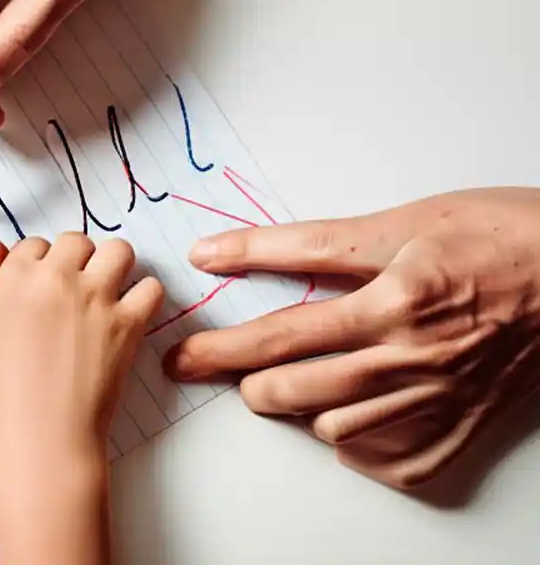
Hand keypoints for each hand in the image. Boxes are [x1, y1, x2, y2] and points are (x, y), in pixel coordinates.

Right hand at [0, 234, 162, 564]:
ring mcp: (95, 298)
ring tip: (108, 295)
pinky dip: (145, 298)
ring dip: (115, 267)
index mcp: (15, 279)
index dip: (41, 265)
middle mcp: (55, 279)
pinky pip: (151, 287)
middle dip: (78, 261)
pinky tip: (130, 316)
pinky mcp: (128, 322)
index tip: (45, 291)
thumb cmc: (7, 393)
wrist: (44, 436)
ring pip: (119, 250)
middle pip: (77, 241)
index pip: (34, 244)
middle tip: (77, 295)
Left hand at [166, 188, 539, 488]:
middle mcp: (415, 357)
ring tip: (284, 379)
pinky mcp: (463, 425)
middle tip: (212, 365)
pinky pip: (389, 458)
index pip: (282, 330)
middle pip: (297, 387)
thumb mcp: (401, 221)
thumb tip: (219, 252)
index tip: (180, 351)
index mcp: (395, 299)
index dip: (221, 344)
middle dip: (243, 379)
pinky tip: (346, 417)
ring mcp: (441, 398)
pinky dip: (356, 442)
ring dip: (298, 406)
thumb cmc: (499, 232)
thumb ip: (307, 243)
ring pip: (335, 427)